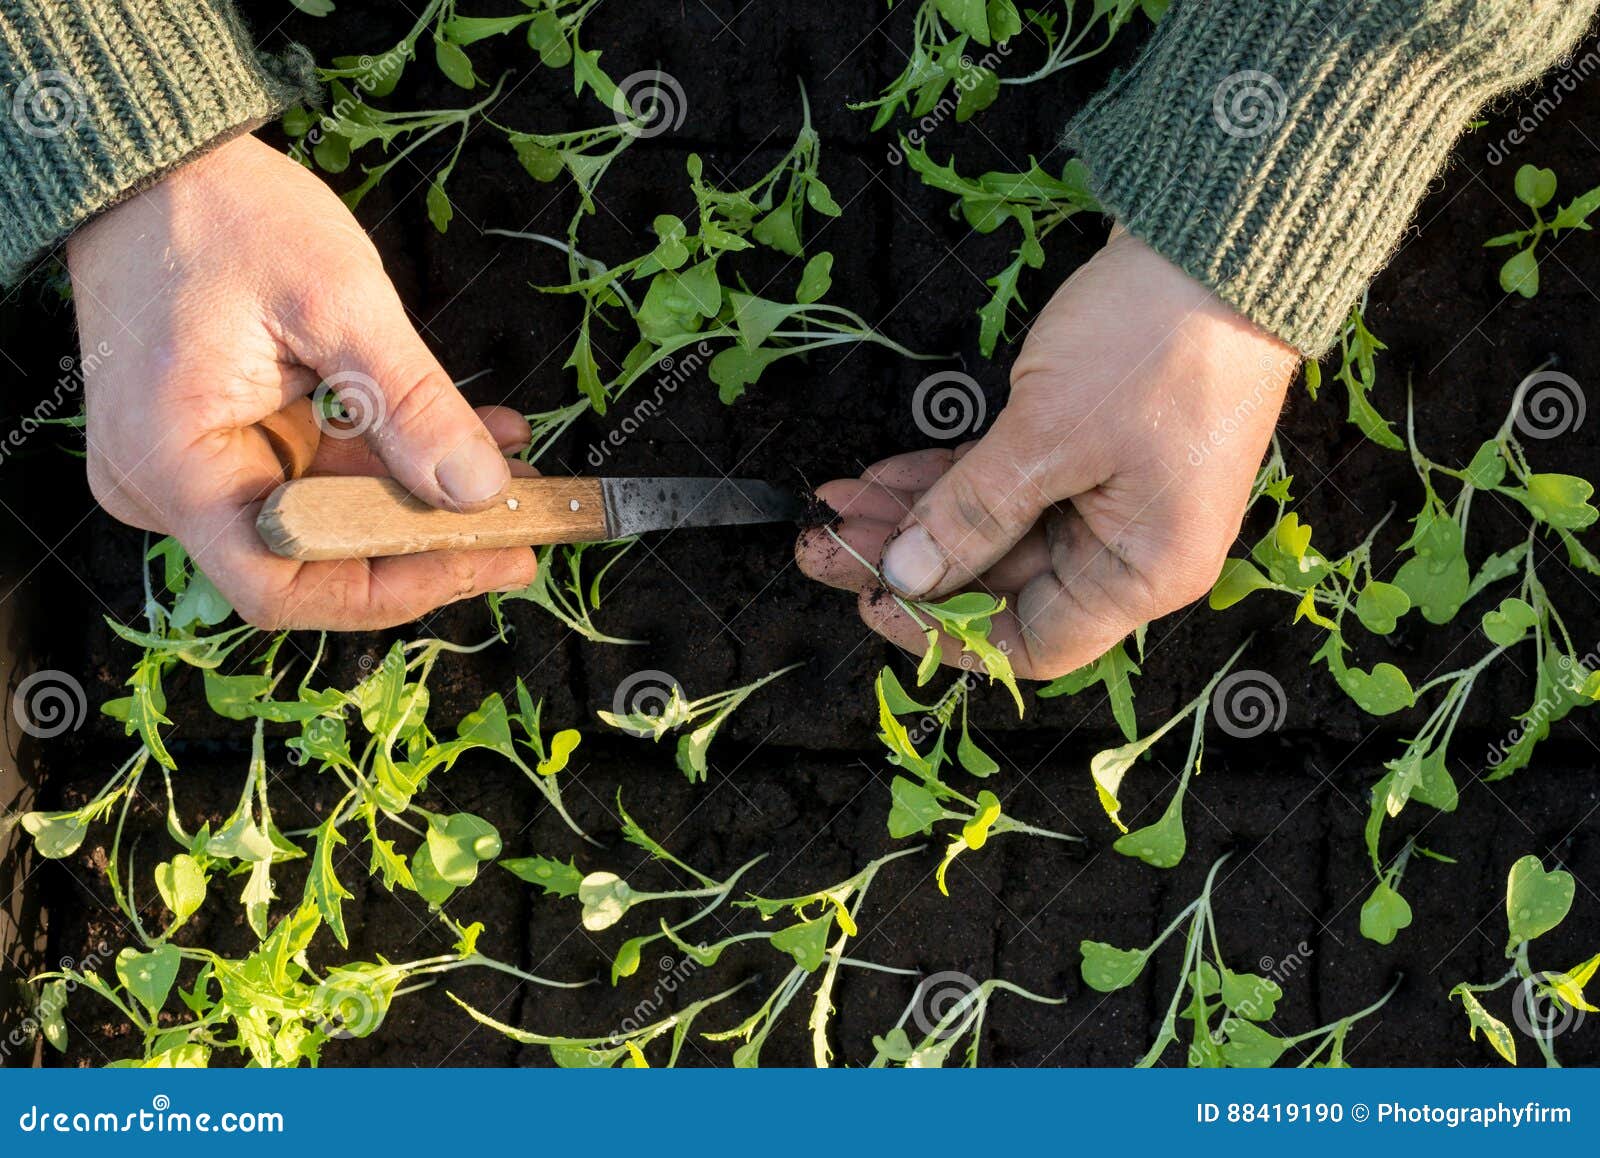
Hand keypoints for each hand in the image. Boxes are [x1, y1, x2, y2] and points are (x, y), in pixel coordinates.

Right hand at [68, 133, 537, 629]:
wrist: (157, 162)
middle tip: (520, 527)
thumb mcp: (337, 300)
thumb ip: (412, 402)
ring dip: (422, 498)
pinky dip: (393, 460)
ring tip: (513, 471)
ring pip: (327, 519)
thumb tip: (478, 489)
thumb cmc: (223, 214)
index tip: (484, 561)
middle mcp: (168, 488)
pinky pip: (318, 475)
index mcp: (172, 465)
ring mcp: (194, 469)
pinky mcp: (227, 443)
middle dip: (425, 544)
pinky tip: (470, 437)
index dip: (393, 590)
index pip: (283, 586)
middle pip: (312, 561)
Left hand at [797, 229, 1297, 679]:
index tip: (870, 599)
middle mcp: (1132, 549)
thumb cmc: (1154, 343)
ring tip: (836, 500)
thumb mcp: (1047, 435)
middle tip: (821, 542)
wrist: (1222, 235)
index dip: (943, 632)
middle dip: (909, 562)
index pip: (1030, 643)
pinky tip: (884, 473)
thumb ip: (971, 513)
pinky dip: (952, 481)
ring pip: (995, 530)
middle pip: (1001, 584)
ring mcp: (1114, 497)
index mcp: (1143, 572)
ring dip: (917, 516)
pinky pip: (1009, 484)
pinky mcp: (1095, 449)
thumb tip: (903, 574)